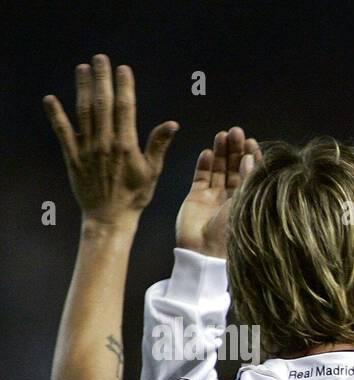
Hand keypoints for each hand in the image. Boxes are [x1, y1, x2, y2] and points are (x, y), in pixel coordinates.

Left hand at [44, 55, 177, 228]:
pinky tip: (50, 99)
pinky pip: (62, 132)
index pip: (125, 109)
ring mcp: (87, 149)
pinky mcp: (72, 156)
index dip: (124, 86)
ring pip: (83, 112)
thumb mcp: (152, 171)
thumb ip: (159, 145)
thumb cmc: (135, 195)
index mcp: (126, 145)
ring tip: (82, 69)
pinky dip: (56, 115)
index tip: (123, 69)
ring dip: (82, 88)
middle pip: (103, 104)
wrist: (110, 216)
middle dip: (102, 79)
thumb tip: (172, 123)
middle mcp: (105, 143)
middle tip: (100, 58)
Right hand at [177, 128, 260, 257]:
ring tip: (223, 135)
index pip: (251, 174)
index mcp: (248, 201)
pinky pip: (202, 176)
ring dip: (221, 152)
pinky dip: (205, 164)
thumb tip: (250, 157)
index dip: (252, 157)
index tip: (252, 142)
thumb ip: (247, 180)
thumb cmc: (231, 234)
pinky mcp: (196, 197)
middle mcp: (232, 198)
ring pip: (219, 169)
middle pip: (235, 168)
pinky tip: (209, 152)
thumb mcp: (244, 205)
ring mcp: (214, 197)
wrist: (205, 252)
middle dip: (236, 149)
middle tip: (237, 131)